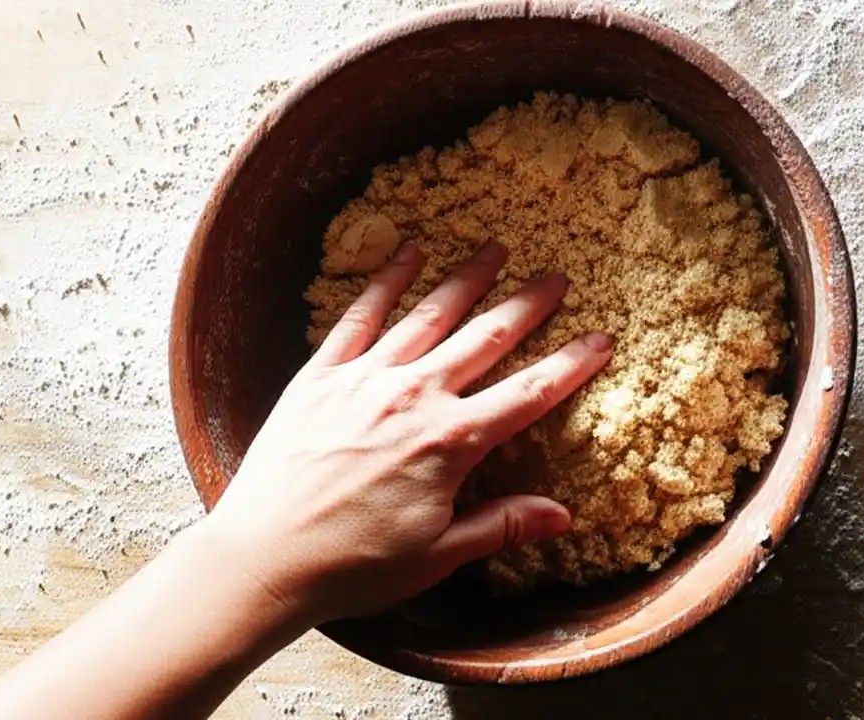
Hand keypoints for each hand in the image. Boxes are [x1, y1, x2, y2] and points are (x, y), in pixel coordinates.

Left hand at [202, 241, 612, 624]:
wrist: (262, 559)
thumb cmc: (352, 567)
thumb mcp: (438, 556)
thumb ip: (501, 525)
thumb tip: (562, 515)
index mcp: (450, 443)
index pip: (528, 394)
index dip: (570, 365)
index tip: (600, 338)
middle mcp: (413, 397)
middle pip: (485, 339)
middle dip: (526, 306)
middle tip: (555, 278)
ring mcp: (364, 380)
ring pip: (428, 315)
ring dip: (466, 280)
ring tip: (495, 251)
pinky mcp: (320, 376)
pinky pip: (359, 317)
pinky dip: (386, 282)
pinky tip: (408, 254)